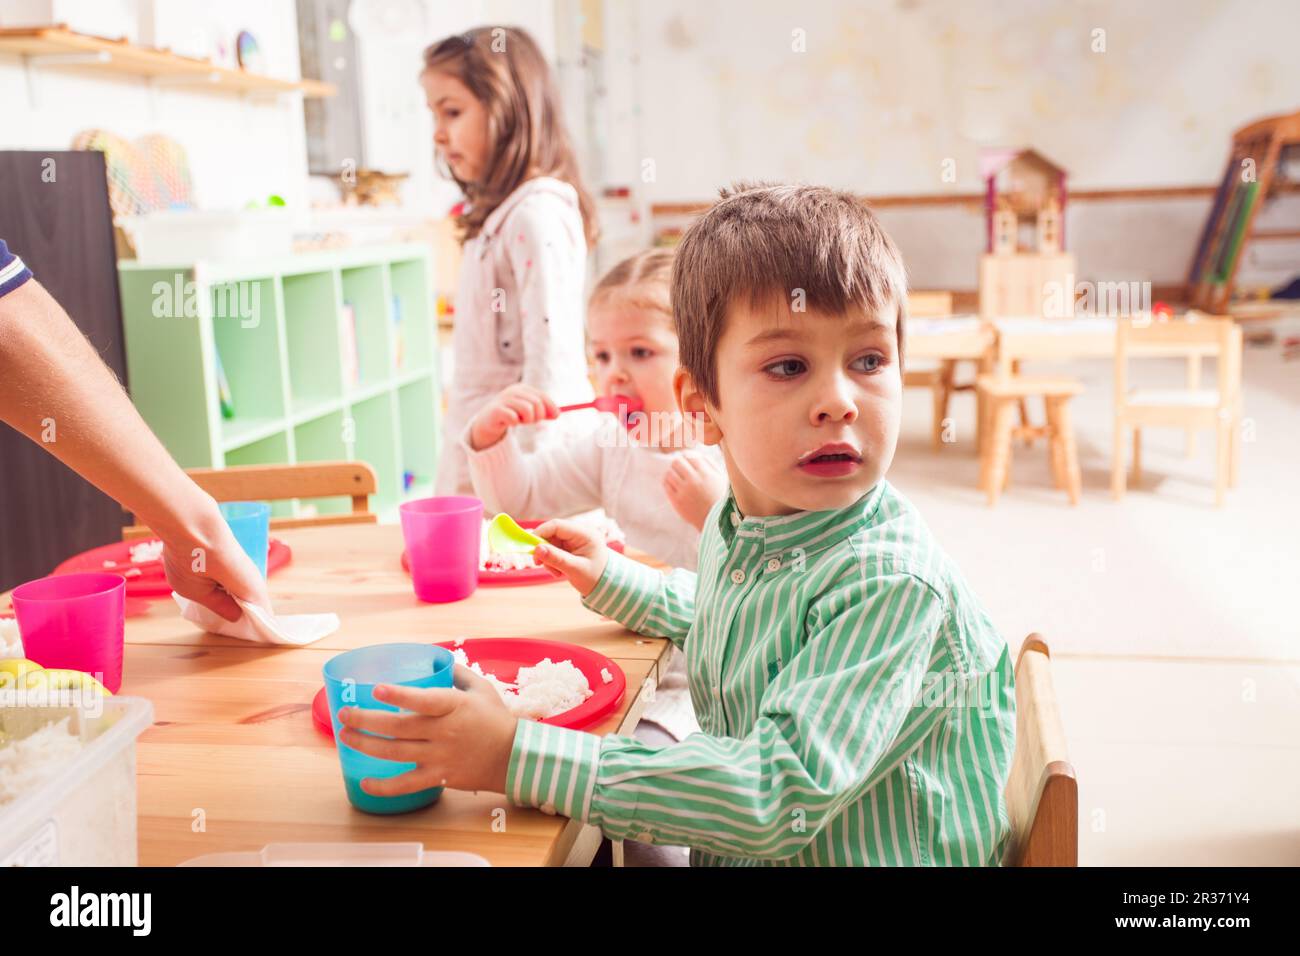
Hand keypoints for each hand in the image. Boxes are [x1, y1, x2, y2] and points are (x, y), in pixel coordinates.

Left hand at [159, 498, 271, 621]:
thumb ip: (218, 606)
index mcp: (251, 592)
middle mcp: (254, 579)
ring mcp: (246, 567)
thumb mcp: (197, 592)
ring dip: (237, 602)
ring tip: (217, 613)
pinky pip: (239, 581)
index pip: (263, 618)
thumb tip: (237, 616)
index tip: (247, 642)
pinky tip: (215, 593)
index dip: (256, 631)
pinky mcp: (237, 559)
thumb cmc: (192, 559)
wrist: (192, 522)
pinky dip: (232, 590)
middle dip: (245, 617)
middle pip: (255, 605)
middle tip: (226, 630)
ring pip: (246, 592)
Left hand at [336, 665, 517, 794]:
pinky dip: (383, 786)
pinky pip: (406, 785)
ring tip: (345, 736)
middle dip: (365, 720)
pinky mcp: (438, 776)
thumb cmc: (496, 718)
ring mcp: (439, 756)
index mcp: (454, 706)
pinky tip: (364, 780)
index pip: (424, 700)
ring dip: (365, 744)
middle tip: (344, 713)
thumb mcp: (481, 688)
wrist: (513, 757)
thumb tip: (435, 659)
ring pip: (395, 753)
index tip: (376, 689)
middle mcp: (444, 732)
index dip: (399, 696)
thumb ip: (456, 672)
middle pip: (398, 727)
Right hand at [469, 384, 558, 450]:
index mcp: (523, 389)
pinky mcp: (497, 410)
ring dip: (527, 420)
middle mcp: (513, 391)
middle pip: (537, 403)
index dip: (551, 407)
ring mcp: (504, 399)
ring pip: (527, 410)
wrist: (489, 421)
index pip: (542, 396)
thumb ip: (543, 412)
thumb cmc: (512, 414)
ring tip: (520, 421)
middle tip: (531, 421)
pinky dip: (515, 423)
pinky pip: (514, 418)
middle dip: (538, 416)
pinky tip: (510, 422)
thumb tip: (557, 414)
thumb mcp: (529, 412)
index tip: (556, 416)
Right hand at [531, 518, 608, 597]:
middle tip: (539, 564)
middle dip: (544, 549)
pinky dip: (552, 560)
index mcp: (585, 534)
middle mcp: (579, 533)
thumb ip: (556, 559)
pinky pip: (553, 549)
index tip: (531, 548)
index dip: (540, 533)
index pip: (557, 525)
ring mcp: (574, 539)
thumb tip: (536, 549)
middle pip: (551, 533)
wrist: (605, 586)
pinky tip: (559, 571)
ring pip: (550, 543)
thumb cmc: (595, 578)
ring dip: (548, 558)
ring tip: (556, 572)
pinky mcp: (570, 547)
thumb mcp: (575, 569)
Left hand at [663, 451, 728, 530]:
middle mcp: (694, 480)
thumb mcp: (721, 479)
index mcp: (706, 473)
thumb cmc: (720, 499)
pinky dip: (667, 482)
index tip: (687, 461)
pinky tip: (672, 484)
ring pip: (669, 473)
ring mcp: (684, 491)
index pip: (690, 456)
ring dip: (672, 472)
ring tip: (676, 476)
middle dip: (678, 464)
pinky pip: (666, 485)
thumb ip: (710, 464)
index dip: (688, 457)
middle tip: (680, 468)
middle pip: (677, 462)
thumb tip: (696, 454)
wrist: (717, 523)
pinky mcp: (677, 501)